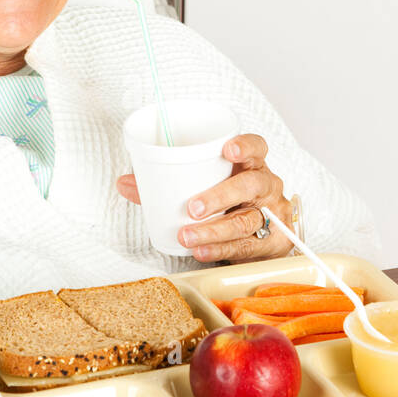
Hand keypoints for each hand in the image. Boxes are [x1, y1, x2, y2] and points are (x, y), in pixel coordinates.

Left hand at [116, 133, 293, 263]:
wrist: (266, 236)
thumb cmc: (234, 203)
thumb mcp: (210, 187)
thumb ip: (168, 184)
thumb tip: (126, 182)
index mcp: (252, 166)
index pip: (258, 148)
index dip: (246, 146)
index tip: (228, 149)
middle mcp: (266, 188)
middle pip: (250, 186)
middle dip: (221, 196)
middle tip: (193, 207)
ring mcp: (271, 216)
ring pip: (245, 221)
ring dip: (213, 230)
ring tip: (187, 235)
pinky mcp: (271, 243)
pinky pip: (245, 247)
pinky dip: (220, 250)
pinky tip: (201, 250)